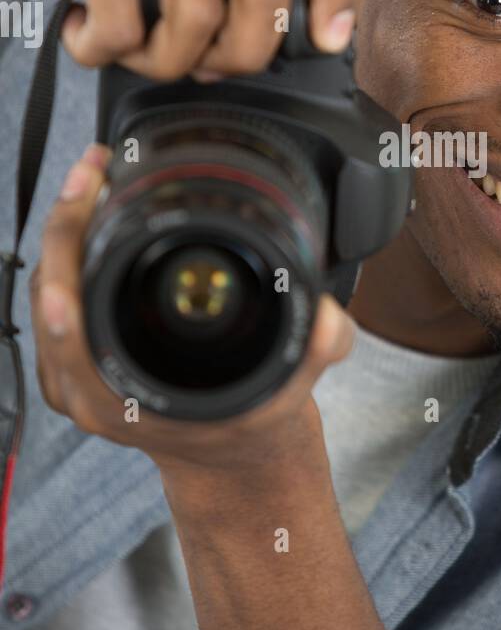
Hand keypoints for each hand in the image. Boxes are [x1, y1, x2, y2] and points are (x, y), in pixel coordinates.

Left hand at [29, 144, 355, 475]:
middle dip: (65, 231)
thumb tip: (327, 320)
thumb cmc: (252, 422)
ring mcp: (76, 378)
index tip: (78, 226)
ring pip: (44, 296)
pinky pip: (52, 300)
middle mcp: (92, 393)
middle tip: (90, 174)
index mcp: (132, 400)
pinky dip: (66, 253)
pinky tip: (88, 215)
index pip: (73, 335)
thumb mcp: (290, 388)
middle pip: (49, 300)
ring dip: (64, 235)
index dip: (67, 281)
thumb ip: (315, 350)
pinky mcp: (75, 360)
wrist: (231, 455)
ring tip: (90, 181)